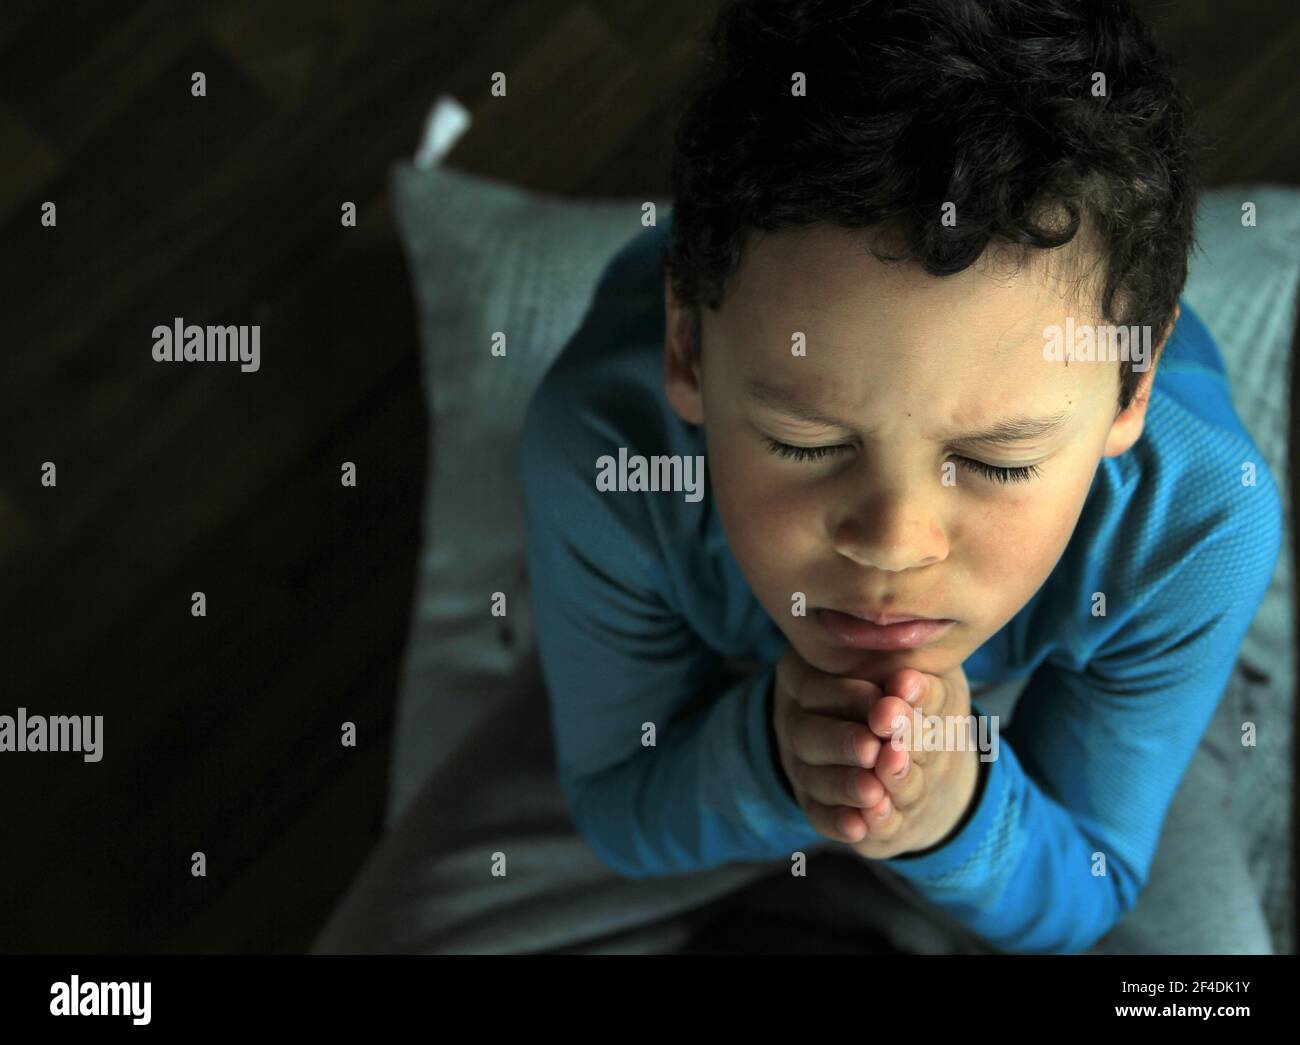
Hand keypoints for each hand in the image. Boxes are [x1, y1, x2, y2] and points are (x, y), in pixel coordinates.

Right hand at [771, 644, 980, 859]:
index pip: (814, 687)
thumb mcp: (923, 683)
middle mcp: (798, 721)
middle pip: (807, 736)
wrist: (928, 748)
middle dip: (843, 744)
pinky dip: (839, 824)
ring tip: (874, 793)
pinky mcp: (819, 806)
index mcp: (809, 675)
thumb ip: (917, 685)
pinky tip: (859, 827)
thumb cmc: (920, 700)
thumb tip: (908, 685)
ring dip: (845, 787)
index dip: (850, 698)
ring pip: (814, 780)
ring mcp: (805, 767)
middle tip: (873, 751)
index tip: (886, 707)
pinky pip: (819, 817)